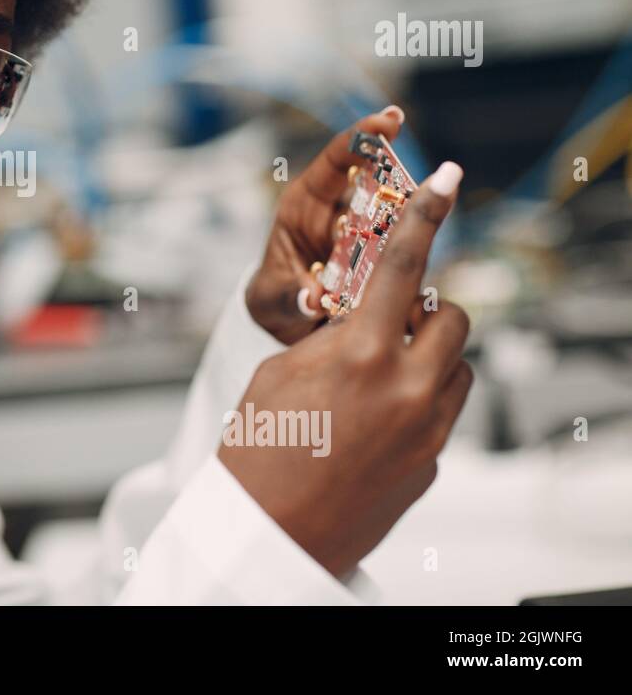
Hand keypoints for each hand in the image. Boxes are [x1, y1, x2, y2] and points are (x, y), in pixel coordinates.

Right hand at [219, 160, 470, 578]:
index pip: (404, 266)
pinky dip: (418, 400)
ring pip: (458, 367)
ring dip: (429, 355)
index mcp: (360, 354)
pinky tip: (373, 420)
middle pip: (450, 318)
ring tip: (379, 373)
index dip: (426, 216)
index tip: (446, 181)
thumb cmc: (256, 451)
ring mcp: (426, 430)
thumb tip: (361, 324)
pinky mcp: (430, 464)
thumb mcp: (281, 375)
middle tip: (388, 319)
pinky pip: (442, 412)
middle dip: (426, 309)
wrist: (266, 533)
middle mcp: (407, 387)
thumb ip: (332, 340)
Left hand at [245, 106, 405, 344]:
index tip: (392, 120)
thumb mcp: (272, 300)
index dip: (363, 137)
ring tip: (432, 214)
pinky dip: (415, 251)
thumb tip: (310, 300)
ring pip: (396, 215)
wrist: (289, 322)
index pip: (336, 161)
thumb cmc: (274, 299)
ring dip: (413, 215)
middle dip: (399, 175)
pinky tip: (426, 259)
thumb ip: (289, 297)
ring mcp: (365, 235)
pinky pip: (403, 249)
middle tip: (423, 176)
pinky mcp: (384, 259)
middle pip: (375, 183)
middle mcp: (339, 213)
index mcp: (304, 206)